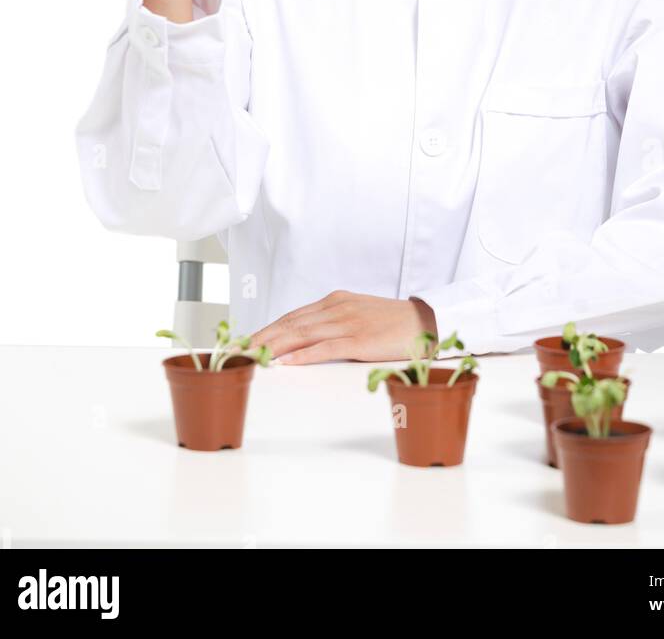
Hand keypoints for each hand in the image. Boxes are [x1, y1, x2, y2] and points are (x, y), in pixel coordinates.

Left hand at [249, 290, 438, 364]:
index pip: (291, 316)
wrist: (427, 321)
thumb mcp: (358, 315)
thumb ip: (333, 323)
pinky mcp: (360, 340)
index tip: (244, 341)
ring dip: (273, 346)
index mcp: (334, 302)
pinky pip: (326, 348)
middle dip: (261, 337)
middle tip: (236, 350)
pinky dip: (303, 355)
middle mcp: (336, 308)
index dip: (266, 329)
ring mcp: (348, 323)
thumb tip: (305, 342)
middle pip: (290, 324)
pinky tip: (286, 362)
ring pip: (301, 334)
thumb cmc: (392, 323)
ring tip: (251, 356)